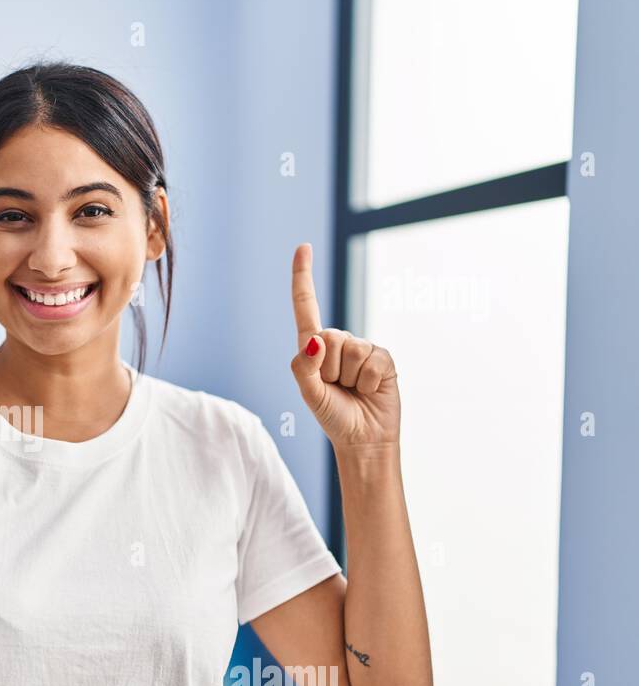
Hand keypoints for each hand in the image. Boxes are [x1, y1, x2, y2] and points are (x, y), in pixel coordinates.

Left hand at [288, 243, 399, 451]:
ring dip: (349, 377)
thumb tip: (316, 342)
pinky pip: (371, 360)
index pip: (306, 306)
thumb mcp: (309, 395)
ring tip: (353, 391)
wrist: (364, 439)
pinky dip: (368, 380)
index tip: (303, 246)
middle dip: (329, 368)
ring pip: (350, 350)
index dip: (303, 276)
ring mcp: (361, 349)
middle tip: (336, 388)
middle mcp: (337, 343)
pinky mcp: (382, 358)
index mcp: (313, 348)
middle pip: (328, 337)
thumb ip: (304, 367)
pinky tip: (370, 390)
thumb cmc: (334, 416)